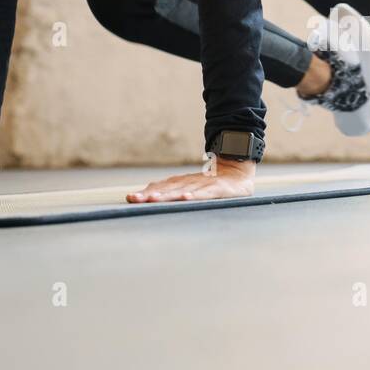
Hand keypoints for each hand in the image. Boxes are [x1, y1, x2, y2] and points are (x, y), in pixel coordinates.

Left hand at [127, 157, 254, 202]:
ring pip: (184, 190)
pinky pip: (206, 193)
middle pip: (169, 189)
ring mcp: (205, 185)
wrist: (238, 170)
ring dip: (168, 195)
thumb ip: (171, 192)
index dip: (147, 192)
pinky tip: (186, 198)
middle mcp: (190, 182)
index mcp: (182, 183)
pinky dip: (195, 195)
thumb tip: (145, 197)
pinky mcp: (219, 189)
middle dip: (152, 195)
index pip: (162, 187)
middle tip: (136, 199)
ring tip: (154, 199)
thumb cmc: (211, 184)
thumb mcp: (191, 187)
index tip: (131, 198)